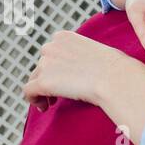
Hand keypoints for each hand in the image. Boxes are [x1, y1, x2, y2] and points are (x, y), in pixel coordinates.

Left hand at [23, 30, 144, 111]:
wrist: (116, 79)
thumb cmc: (116, 69)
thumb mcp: (97, 52)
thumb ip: (82, 55)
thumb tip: (81, 70)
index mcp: (63, 37)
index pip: (51, 52)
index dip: (55, 67)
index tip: (64, 79)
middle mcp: (51, 46)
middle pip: (41, 66)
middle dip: (49, 79)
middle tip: (58, 94)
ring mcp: (45, 64)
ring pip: (35, 79)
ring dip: (42, 91)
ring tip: (52, 103)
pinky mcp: (43, 82)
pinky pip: (28, 92)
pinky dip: (34, 100)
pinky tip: (45, 107)